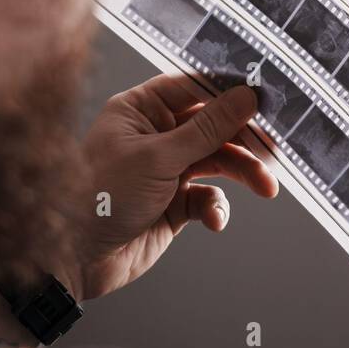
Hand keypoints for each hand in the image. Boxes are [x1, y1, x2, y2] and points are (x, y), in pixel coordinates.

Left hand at [56, 76, 278, 302]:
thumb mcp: (158, 157)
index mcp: (140, 110)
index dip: (229, 92)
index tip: (264, 97)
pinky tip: (214, 220)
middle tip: (274, 149)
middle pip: (213, 125)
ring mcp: (166, 169)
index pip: (193, 88)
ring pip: (218, 161)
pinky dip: (216, 207)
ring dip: (243, 173)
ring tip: (265, 186)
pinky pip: (208, 197)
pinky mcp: (174, 203)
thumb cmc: (100, 198)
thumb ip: (207, 128)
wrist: (74, 260)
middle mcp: (154, 135)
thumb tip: (246, 97)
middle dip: (244, 139)